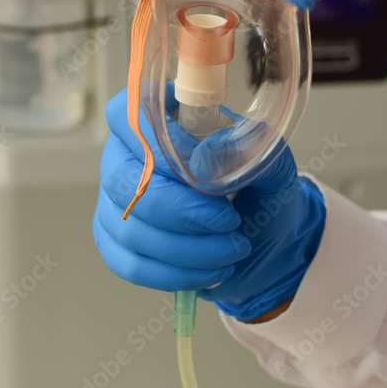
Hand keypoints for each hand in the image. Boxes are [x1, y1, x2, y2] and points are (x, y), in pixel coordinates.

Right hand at [94, 89, 325, 321]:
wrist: (267, 237)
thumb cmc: (261, 186)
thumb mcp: (270, 161)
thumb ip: (243, 149)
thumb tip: (201, 161)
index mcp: (158, 117)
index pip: (128, 113)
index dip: (158, 144)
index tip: (202, 171)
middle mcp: (125, 154)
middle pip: (124, 179)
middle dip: (181, 209)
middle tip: (229, 220)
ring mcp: (115, 200)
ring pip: (129, 228)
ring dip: (188, 248)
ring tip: (233, 247)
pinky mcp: (116, 242)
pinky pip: (130, 265)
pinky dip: (176, 274)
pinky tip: (211, 270)